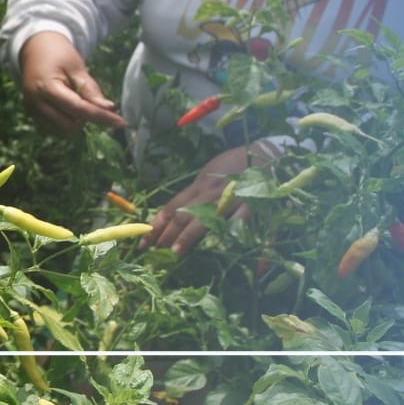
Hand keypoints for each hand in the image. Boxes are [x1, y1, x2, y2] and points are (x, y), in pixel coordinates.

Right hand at [17, 31, 125, 134]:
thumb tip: (110, 109)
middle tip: (89, 101)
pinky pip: (54, 130)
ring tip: (75, 102)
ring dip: (75, 123)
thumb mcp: (77, 68)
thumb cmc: (59, 55)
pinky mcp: (32, 115)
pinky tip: (67, 108)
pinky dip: (66, 124)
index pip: (78, 108)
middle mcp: (35, 102)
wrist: (35, 49)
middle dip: (85, 118)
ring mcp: (31, 110)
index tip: (121, 123)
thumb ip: (91, 90)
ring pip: (62, 132)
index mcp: (46, 87)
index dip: (102, 117)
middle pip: (70, 125)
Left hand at [141, 140, 282, 254]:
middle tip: (152, 249)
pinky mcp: (248, 203)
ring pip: (203, 218)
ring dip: (188, 235)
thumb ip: (195, 193)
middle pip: (182, 215)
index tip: (144, 238)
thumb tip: (175, 210)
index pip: (171, 207)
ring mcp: (227, 199)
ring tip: (175, 251)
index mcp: (198, 186)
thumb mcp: (207, 175)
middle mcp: (208, 193)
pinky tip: (219, 243)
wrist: (259, 153)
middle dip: (166, 233)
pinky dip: (229, 229)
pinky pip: (238, 218)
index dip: (157, 223)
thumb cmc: (231, 165)